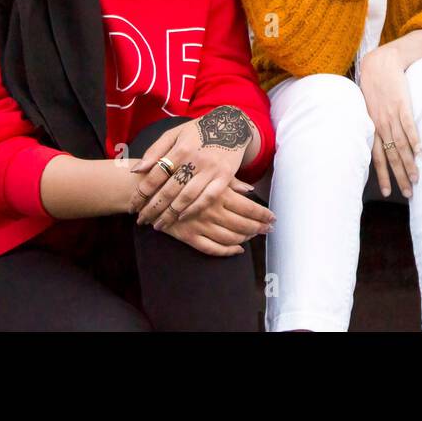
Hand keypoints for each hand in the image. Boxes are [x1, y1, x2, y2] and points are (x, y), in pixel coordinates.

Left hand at [129, 107, 273, 250]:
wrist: (232, 124)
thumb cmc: (198, 131)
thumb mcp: (174, 133)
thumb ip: (155, 150)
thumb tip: (136, 170)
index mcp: (180, 149)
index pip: (155, 175)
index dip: (141, 193)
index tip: (132, 207)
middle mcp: (194, 160)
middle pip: (169, 190)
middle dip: (152, 208)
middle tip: (142, 221)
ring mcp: (211, 169)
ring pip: (186, 197)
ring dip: (170, 214)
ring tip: (159, 225)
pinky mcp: (225, 177)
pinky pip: (208, 198)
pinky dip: (194, 209)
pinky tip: (182, 217)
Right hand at [157, 177, 273, 256]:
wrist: (148, 187)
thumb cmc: (179, 174)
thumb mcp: (206, 170)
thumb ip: (229, 181)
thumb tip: (249, 188)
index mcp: (217, 192)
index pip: (248, 207)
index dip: (263, 215)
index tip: (273, 217)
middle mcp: (210, 210)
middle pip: (243, 224)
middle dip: (259, 228)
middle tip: (269, 229)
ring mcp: (199, 225)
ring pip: (230, 237)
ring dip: (245, 238)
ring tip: (254, 235)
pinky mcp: (187, 236)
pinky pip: (211, 248)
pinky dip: (227, 252)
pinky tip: (237, 250)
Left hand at [358, 44, 420, 198]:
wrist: (380, 63)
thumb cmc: (374, 85)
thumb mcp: (369, 107)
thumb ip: (374, 124)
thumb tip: (379, 140)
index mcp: (372, 127)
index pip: (377, 157)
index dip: (383, 175)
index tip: (388, 192)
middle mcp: (381, 125)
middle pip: (391, 156)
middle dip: (399, 176)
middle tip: (408, 193)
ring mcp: (391, 115)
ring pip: (401, 145)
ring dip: (409, 164)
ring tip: (417, 179)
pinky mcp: (402, 105)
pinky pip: (409, 126)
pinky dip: (415, 141)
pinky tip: (421, 153)